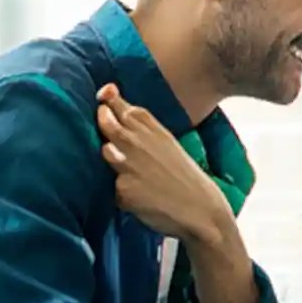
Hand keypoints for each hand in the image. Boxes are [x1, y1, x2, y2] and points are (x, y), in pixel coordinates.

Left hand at [96, 83, 229, 244]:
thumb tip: (123, 122)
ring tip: (126, 166)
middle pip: (109, 123)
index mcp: (157, 133)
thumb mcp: (172, 148)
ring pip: (105, 152)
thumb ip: (148, 135)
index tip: (104, 92)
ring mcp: (129, 165)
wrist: (201, 210)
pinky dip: (121, 191)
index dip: (112, 99)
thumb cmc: (189, 180)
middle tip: (100, 116)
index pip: (128, 109)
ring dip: (109, 156)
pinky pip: (113, 187)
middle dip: (102, 118)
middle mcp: (140, 144)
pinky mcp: (122, 189)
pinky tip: (139, 197)